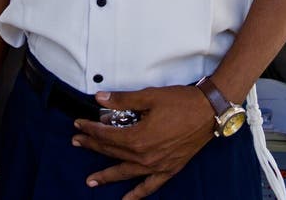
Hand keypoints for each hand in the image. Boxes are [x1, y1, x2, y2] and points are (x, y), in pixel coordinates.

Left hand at [72, 84, 214, 198]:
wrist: (208, 112)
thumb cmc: (180, 101)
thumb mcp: (149, 96)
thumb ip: (123, 100)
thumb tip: (100, 98)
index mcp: (138, 137)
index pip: (107, 135)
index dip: (90, 129)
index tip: (78, 125)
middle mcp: (144, 156)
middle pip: (113, 152)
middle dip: (93, 146)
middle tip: (77, 142)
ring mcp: (156, 166)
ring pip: (126, 172)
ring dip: (107, 175)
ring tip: (90, 181)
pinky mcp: (168, 169)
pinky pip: (149, 186)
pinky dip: (137, 195)